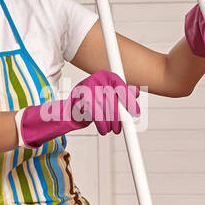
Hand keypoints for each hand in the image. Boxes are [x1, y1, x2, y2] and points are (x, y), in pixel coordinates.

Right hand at [19, 70, 139, 146]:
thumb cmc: (91, 104)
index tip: (136, 113)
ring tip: (112, 129)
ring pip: (106, 108)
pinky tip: (103, 129)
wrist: (68, 112)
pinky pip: (96, 114)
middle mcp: (96, 79)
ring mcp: (87, 88)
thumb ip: (121, 93)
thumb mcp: (108, 97)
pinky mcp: (80, 100)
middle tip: (122, 127)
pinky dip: (101, 124)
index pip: (121, 87)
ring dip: (111, 122)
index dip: (129, 101)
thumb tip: (136, 91)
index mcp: (104, 75)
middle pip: (114, 99)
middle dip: (120, 116)